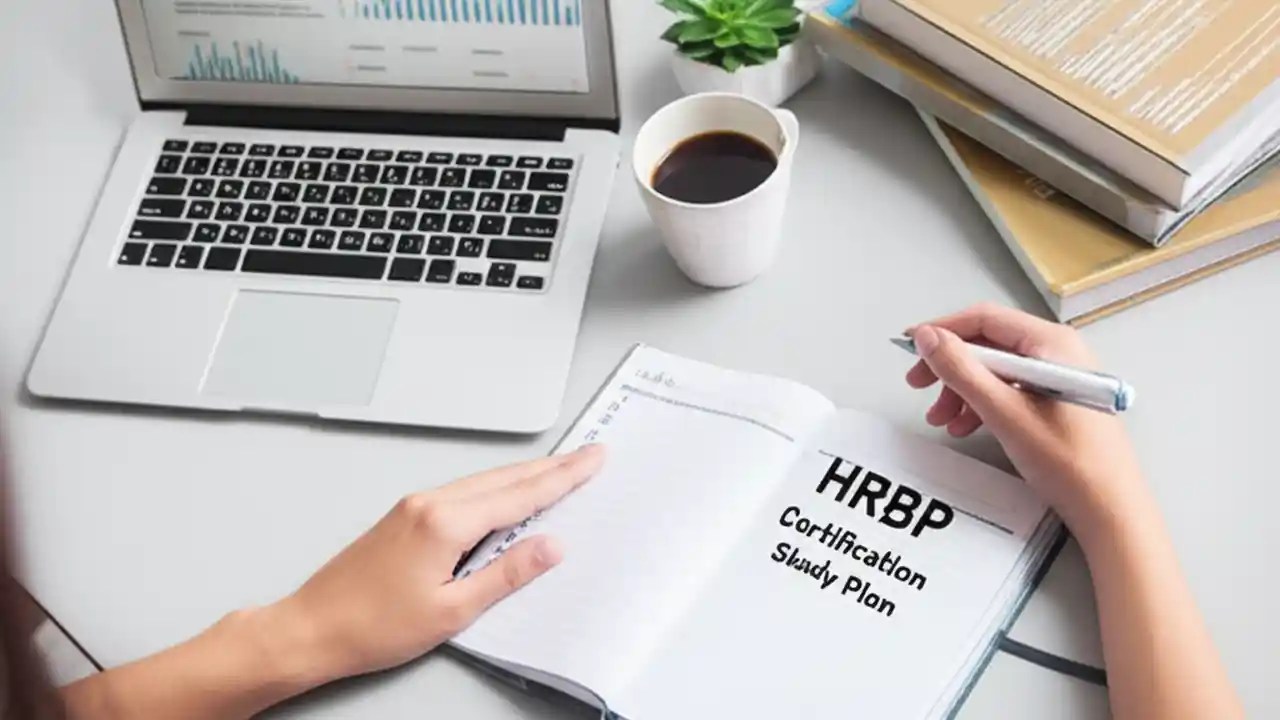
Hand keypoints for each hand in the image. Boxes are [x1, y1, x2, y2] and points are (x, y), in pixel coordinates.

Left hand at [269, 445, 604, 687]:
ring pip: (483, 482)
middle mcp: (429, 504)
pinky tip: (505, 496)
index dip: (563, 478)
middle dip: (551, 468)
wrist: (312, 628)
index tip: (592, 461)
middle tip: (587, 457)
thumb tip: (549, 547)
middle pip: (504, 479)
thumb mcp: (452, 610)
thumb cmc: (372, 626)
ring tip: (558, 472)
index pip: (520, 494)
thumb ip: (506, 574)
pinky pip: (463, 492)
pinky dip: (495, 489)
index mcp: (445, 522)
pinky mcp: (405, 516)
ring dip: (524, 476)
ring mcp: (414, 506)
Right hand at [903, 304, 1147, 535]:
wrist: (1110, 510)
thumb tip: (929, 338)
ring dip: (962, 390)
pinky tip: (966, 426)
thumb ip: (962, 371)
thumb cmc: (1070, 463)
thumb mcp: (1004, 413)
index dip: (942, 330)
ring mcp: (1059, 377)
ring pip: (996, 370)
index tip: (911, 346)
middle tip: (918, 385)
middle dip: (950, 367)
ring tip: (941, 419)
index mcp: (1053, 345)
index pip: (985, 319)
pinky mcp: (1058, 401)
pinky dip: (982, 404)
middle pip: (989, 345)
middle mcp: (1058, 353)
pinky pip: (1010, 390)